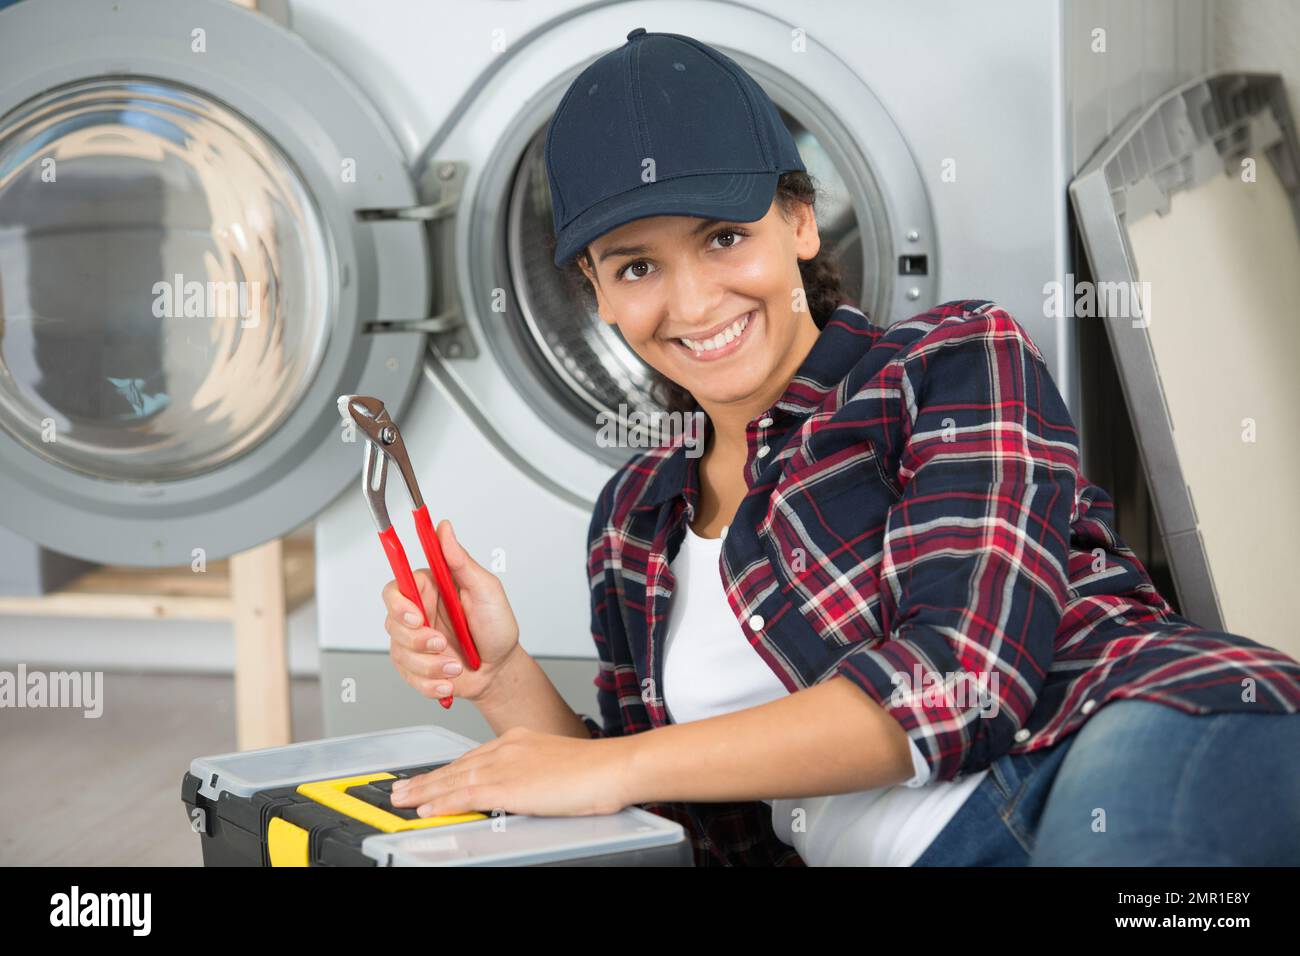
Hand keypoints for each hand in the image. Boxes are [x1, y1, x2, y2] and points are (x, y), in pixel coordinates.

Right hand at [381, 518, 519, 703]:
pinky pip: (408, 676)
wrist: (500, 669)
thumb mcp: (486, 590)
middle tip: (442, 643)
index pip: (397, 588)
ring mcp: (413, 641)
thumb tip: (444, 528)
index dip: (400, 604)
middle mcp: (418, 612)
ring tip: (457, 664)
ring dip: (431, 664)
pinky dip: (431, 682)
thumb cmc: (496, 627)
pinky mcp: (414, 666)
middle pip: (393, 622)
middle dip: (418, 639)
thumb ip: (460, 560)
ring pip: (400, 652)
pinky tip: (450, 678)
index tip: (418, 616)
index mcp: (430, 589)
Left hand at [388, 726, 632, 817]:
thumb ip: (533, 775)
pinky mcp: (509, 785)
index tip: (429, 778)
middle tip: (401, 788)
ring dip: (424, 791)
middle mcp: (507, 747)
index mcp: (519, 740)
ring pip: (454, 778)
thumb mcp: (557, 765)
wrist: (612, 767)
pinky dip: (442, 802)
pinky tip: (426, 809)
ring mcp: (506, 765)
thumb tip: (522, 791)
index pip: (473, 757)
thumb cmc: (596, 770)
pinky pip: (466, 794)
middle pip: (457, 765)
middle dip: (426, 779)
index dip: (447, 769)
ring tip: (402, 799)